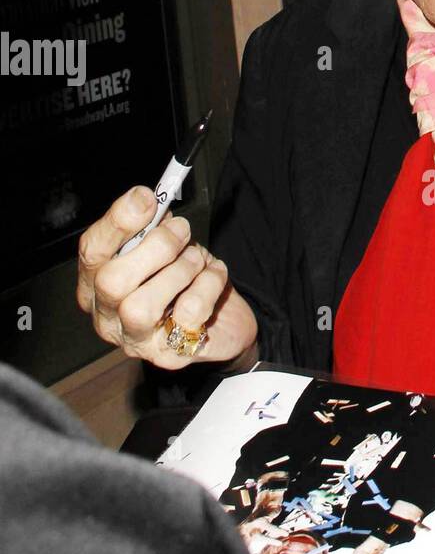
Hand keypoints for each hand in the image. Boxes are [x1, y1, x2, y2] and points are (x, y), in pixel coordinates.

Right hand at [76, 186, 258, 370]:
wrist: (224, 322)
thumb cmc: (186, 281)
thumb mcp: (167, 247)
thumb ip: (150, 228)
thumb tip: (146, 202)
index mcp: (97, 283)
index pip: (91, 252)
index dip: (117, 222)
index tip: (146, 198)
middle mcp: (107, 316)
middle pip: (111, 282)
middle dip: (153, 249)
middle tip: (182, 232)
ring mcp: (135, 340)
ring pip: (141, 307)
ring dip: (179, 271)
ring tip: (197, 259)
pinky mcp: (169, 355)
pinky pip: (186, 315)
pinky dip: (207, 286)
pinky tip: (214, 278)